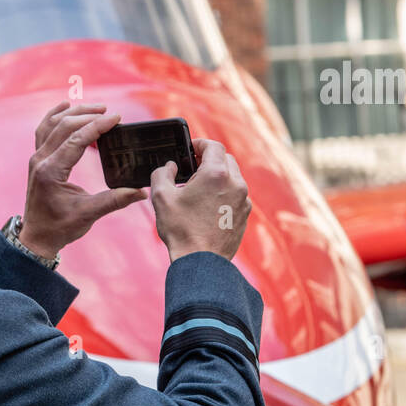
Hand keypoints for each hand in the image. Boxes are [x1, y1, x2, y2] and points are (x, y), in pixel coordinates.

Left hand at [19, 101, 148, 258]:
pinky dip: (55, 116)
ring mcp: (37, 158)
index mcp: (51, 172)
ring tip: (96, 108)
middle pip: (64, 126)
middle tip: (109, 113)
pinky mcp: (38, 159)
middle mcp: (40, 161)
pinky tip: (67, 107)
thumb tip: (142, 191)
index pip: (76, 140)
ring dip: (74, 113)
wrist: (37, 236)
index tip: (116, 118)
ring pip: (52, 124)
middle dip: (88, 115)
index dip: (97, 126)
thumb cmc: (59, 227)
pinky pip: (44, 130)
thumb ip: (115, 200)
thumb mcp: (88, 214)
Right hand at [149, 137, 250, 262]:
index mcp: (216, 174)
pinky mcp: (244, 215)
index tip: (190, 149)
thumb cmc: (181, 230)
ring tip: (199, 190)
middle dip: (209, 159)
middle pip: (225, 159)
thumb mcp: (161, 197)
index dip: (199, 143)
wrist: (201, 262)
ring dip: (218, 177)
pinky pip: (236, 195)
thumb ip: (162, 173)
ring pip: (233, 177)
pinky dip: (224, 194)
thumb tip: (170, 167)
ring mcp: (243, 200)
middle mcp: (235, 183)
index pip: (213, 146)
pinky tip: (208, 206)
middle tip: (192, 168)